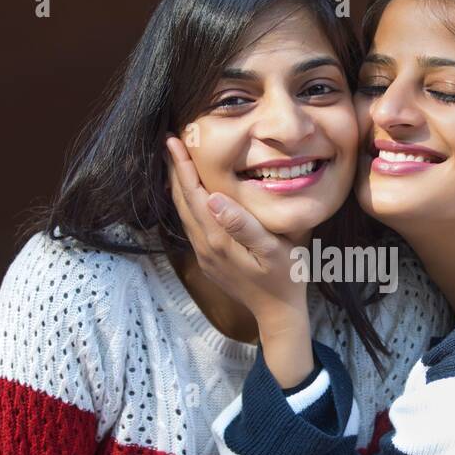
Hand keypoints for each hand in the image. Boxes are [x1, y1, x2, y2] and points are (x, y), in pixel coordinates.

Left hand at [166, 134, 313, 386]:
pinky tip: (191, 195)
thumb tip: (213, 198)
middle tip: (170, 142)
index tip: (173, 140)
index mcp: (218, 239)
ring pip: (184, 214)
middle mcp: (205, 246)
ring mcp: (205, 255)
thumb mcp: (272, 250)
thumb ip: (243, 224)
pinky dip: (187, 204)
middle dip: (175, 171)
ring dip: (178, 187)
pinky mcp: (209, 260)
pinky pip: (192, 226)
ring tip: (176, 162)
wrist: (278, 313)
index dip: (183, 167)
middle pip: (183, 202)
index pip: (194, 195)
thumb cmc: (285, 278)